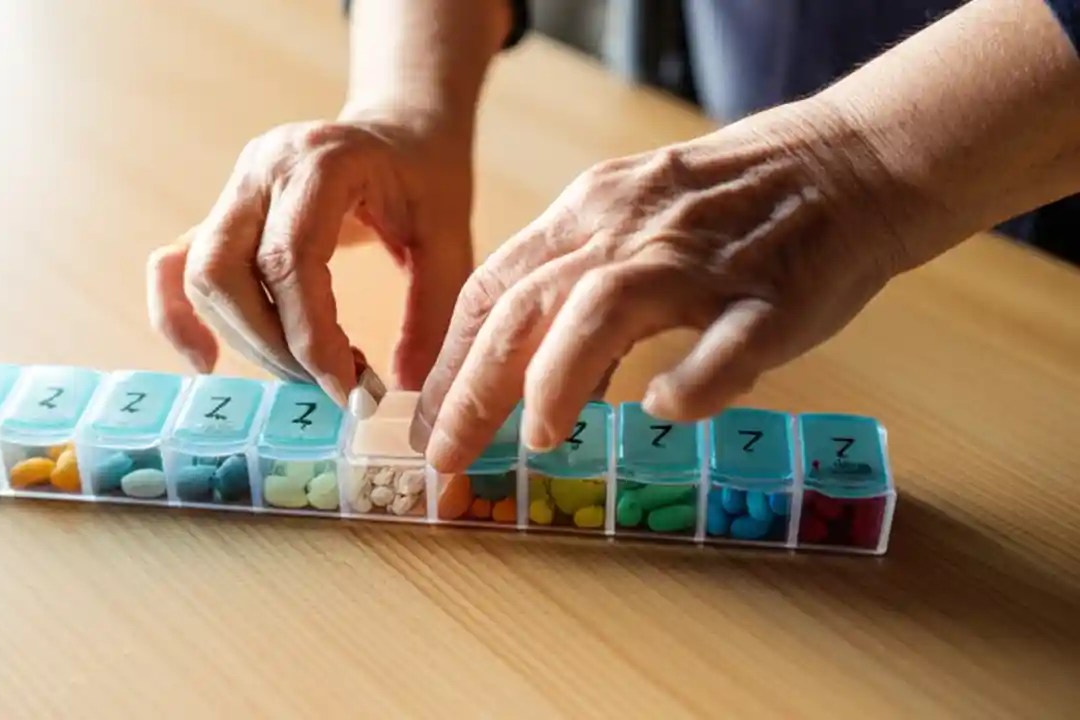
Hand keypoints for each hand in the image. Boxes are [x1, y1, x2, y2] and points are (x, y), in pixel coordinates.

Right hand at [147, 110, 474, 402]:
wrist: (403, 128)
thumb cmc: (428, 176)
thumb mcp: (450, 237)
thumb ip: (433, 312)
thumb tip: (404, 394)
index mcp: (322, 163)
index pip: (290, 260)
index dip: (311, 336)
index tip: (347, 390)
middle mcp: (263, 168)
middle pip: (227, 273)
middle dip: (274, 347)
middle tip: (330, 382)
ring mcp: (235, 187)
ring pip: (201, 278)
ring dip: (247, 340)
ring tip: (305, 370)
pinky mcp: (222, 211)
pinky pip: (174, 266)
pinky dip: (179, 317)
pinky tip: (208, 361)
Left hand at [412, 99, 915, 472]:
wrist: (850, 162)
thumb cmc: (734, 207)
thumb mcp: (631, 220)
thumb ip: (576, 283)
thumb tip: (521, 370)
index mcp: (590, 212)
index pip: (495, 288)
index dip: (451, 360)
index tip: (426, 419)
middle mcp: (631, 230)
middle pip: (528, 305)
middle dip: (474, 387)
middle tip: (446, 456)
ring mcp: (702, 261)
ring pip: (605, 310)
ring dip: (557, 379)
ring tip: (537, 440)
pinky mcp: (773, 296)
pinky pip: (726, 343)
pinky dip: (690, 382)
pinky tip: (663, 411)